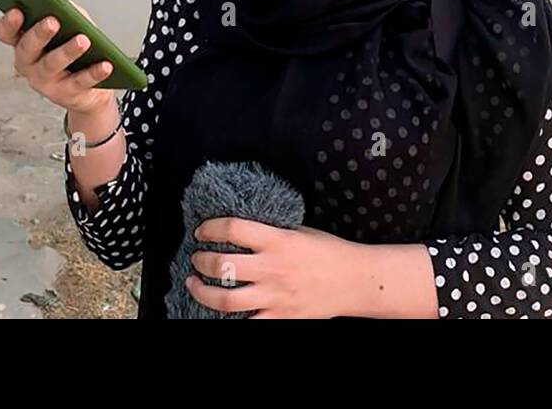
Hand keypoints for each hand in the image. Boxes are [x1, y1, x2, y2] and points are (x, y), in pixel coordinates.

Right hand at [0, 8, 112, 114]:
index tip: (17, 11)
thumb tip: (68, 7)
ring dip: (67, 51)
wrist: (90, 91)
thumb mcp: (71, 28)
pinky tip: (105, 65)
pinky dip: (93, 73)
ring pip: (52, 65)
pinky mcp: (65, 94)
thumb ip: (68, 13)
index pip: (6, 33)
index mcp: (25, 43)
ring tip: (83, 40)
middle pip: (27, 48)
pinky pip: (79, 82)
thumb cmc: (76, 54)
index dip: (8, 23)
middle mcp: (28, 63)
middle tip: (53, 22)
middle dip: (39, 34)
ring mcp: (44, 81)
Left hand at [186, 219, 364, 318]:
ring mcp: (274, 296)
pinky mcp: (280, 317)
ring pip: (224, 298)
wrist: (356, 281)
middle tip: (197, 257)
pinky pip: (246, 323)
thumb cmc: (331, 253)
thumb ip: (272, 231)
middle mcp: (273, 268)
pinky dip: (229, 318)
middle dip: (201, 260)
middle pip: (221, 265)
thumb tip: (243, 230)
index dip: (210, 229)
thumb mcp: (301, 231)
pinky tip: (219, 311)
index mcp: (279, 241)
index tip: (202, 231)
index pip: (233, 230)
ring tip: (195, 283)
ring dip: (202, 291)